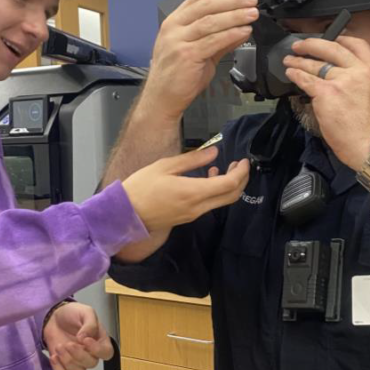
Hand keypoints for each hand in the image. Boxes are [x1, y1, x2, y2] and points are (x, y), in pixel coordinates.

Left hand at [44, 302, 112, 369]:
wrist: (53, 317)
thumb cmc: (72, 313)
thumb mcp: (85, 312)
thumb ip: (90, 324)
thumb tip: (85, 338)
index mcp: (99, 340)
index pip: (106, 352)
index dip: (97, 350)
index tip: (85, 340)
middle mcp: (90, 352)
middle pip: (91, 363)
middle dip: (78, 355)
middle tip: (68, 344)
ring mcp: (77, 361)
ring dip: (67, 361)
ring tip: (59, 347)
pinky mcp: (64, 365)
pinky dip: (59, 369)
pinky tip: (54, 356)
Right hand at [122, 146, 249, 231]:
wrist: (125, 214)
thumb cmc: (141, 187)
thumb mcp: (165, 166)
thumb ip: (192, 159)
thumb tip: (214, 152)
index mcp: (193, 192)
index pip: (229, 184)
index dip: (241, 172)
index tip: (244, 160)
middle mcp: (198, 207)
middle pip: (231, 196)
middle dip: (241, 180)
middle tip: (240, 164)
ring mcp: (194, 214)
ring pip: (223, 201)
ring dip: (230, 186)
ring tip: (226, 167)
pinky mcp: (188, 217)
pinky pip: (211, 204)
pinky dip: (217, 191)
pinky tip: (209, 177)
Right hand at [141, 0, 258, 120]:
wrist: (162, 99)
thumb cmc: (178, 76)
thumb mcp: (199, 51)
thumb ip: (219, 39)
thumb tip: (242, 28)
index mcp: (174, 21)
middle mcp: (174, 27)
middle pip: (206, 5)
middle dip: (233, 1)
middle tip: (252, 2)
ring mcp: (178, 40)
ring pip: (211, 21)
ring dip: (235, 16)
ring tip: (252, 14)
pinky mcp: (186, 55)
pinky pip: (213, 40)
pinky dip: (231, 34)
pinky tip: (244, 31)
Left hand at [283, 35, 369, 170]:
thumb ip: (360, 80)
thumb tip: (338, 73)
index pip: (358, 44)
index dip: (341, 37)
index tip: (329, 37)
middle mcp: (359, 71)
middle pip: (332, 48)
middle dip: (312, 44)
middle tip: (300, 45)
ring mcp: (342, 81)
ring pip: (316, 64)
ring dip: (299, 61)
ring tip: (289, 60)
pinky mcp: (327, 93)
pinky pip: (307, 79)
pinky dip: (296, 75)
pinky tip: (291, 73)